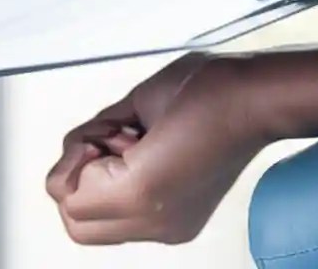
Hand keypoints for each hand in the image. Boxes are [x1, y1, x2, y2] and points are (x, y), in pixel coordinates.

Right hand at [46, 55, 267, 244]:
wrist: (250, 92)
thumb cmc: (217, 95)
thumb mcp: (147, 122)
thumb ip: (112, 146)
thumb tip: (78, 149)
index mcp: (167, 210)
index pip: (94, 212)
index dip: (88, 172)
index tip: (116, 141)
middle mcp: (160, 225)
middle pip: (74, 220)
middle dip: (76, 172)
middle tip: (113, 139)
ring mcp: (152, 217)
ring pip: (68, 206)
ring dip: (82, 158)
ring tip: (128, 133)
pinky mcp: (141, 194)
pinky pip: (71, 190)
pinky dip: (85, 150)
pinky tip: (127, 132)